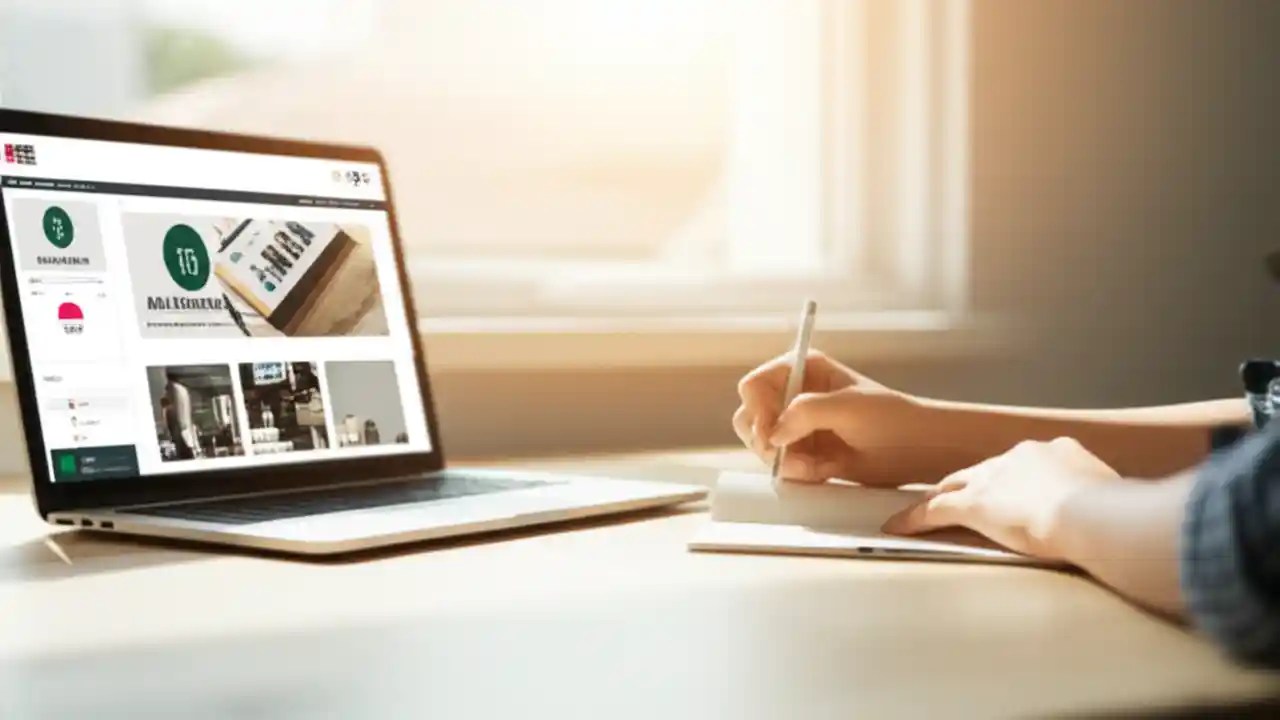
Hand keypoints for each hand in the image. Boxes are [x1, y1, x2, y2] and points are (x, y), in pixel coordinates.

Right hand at [733, 350, 945, 485]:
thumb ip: (804, 413)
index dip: (756, 410)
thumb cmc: (891, 418)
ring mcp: (798, 426)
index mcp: (802, 369)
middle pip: (749, 416)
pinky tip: (822, 472)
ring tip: (813, 466)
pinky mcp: (805, 452)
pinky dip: (796, 473)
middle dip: (764, 440)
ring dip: (782, 460)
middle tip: (784, 455)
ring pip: (762, 445)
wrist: (918, 450)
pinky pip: (781, 465)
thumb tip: (773, 435)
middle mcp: (794, 394)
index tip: (771, 433)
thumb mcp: (847, 407)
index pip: (754, 385)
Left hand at [882, 437, 1121, 559]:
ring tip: (918, 510)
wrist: (1097, 514)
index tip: (1017, 493)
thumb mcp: (1119, 503)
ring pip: (954, 486)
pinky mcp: (973, 504)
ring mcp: (995, 478)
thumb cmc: (1120, 516)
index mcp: (1059, 452)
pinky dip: (913, 519)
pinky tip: (895, 529)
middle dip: (970, 483)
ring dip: (935, 499)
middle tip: (958, 495)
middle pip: (984, 471)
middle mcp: (1021, 456)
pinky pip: (933, 510)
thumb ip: (1110, 506)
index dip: (1016, 480)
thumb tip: (1127, 520)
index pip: (1026, 466)